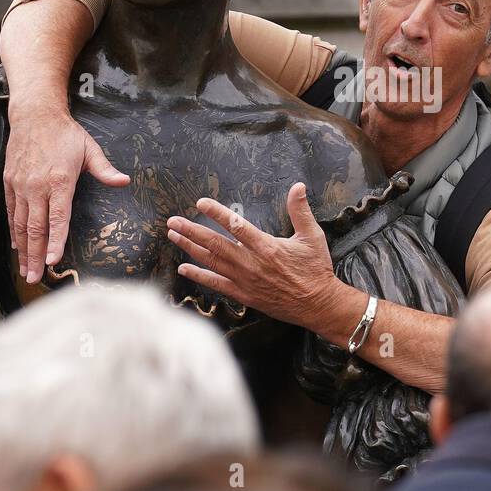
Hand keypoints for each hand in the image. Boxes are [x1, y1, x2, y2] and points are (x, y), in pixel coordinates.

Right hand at [3, 108, 129, 283]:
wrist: (35, 115)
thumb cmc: (66, 134)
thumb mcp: (90, 149)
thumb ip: (105, 170)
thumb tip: (125, 181)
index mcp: (59, 180)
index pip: (58, 218)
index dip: (56, 241)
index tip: (54, 261)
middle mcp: (37, 186)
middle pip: (35, 228)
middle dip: (35, 255)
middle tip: (35, 278)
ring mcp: (21, 185)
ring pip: (20, 224)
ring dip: (23, 250)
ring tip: (25, 271)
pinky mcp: (10, 182)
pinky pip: (11, 212)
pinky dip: (13, 232)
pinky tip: (17, 247)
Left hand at [166, 183, 342, 328]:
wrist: (317, 304)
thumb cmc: (315, 269)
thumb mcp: (312, 236)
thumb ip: (300, 210)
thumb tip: (298, 186)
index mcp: (266, 247)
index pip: (236, 225)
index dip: (217, 213)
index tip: (200, 203)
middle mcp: (251, 263)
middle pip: (215, 244)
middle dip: (192, 231)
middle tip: (173, 221)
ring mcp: (245, 280)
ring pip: (211, 262)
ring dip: (190, 248)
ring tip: (173, 236)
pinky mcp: (244, 294)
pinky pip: (216, 284)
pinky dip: (199, 275)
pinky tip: (183, 267)